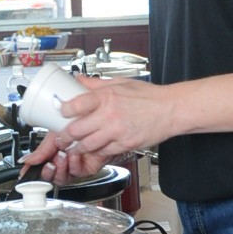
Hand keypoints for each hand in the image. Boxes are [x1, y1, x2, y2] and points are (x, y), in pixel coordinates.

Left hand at [19, 76, 175, 179]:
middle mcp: (109, 115)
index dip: (64, 110)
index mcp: (107, 97)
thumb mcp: (121, 83)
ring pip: (87, 145)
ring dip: (78, 147)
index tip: (61, 112)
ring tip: (74, 145)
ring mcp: (116, 132)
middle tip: (62, 137)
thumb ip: (97, 84)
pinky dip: (95, 152)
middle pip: (77, 130)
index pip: (76, 104)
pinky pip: (103, 152)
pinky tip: (93, 149)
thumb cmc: (148, 97)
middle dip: (65, 136)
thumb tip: (79, 80)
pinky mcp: (124, 145)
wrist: (171, 110)